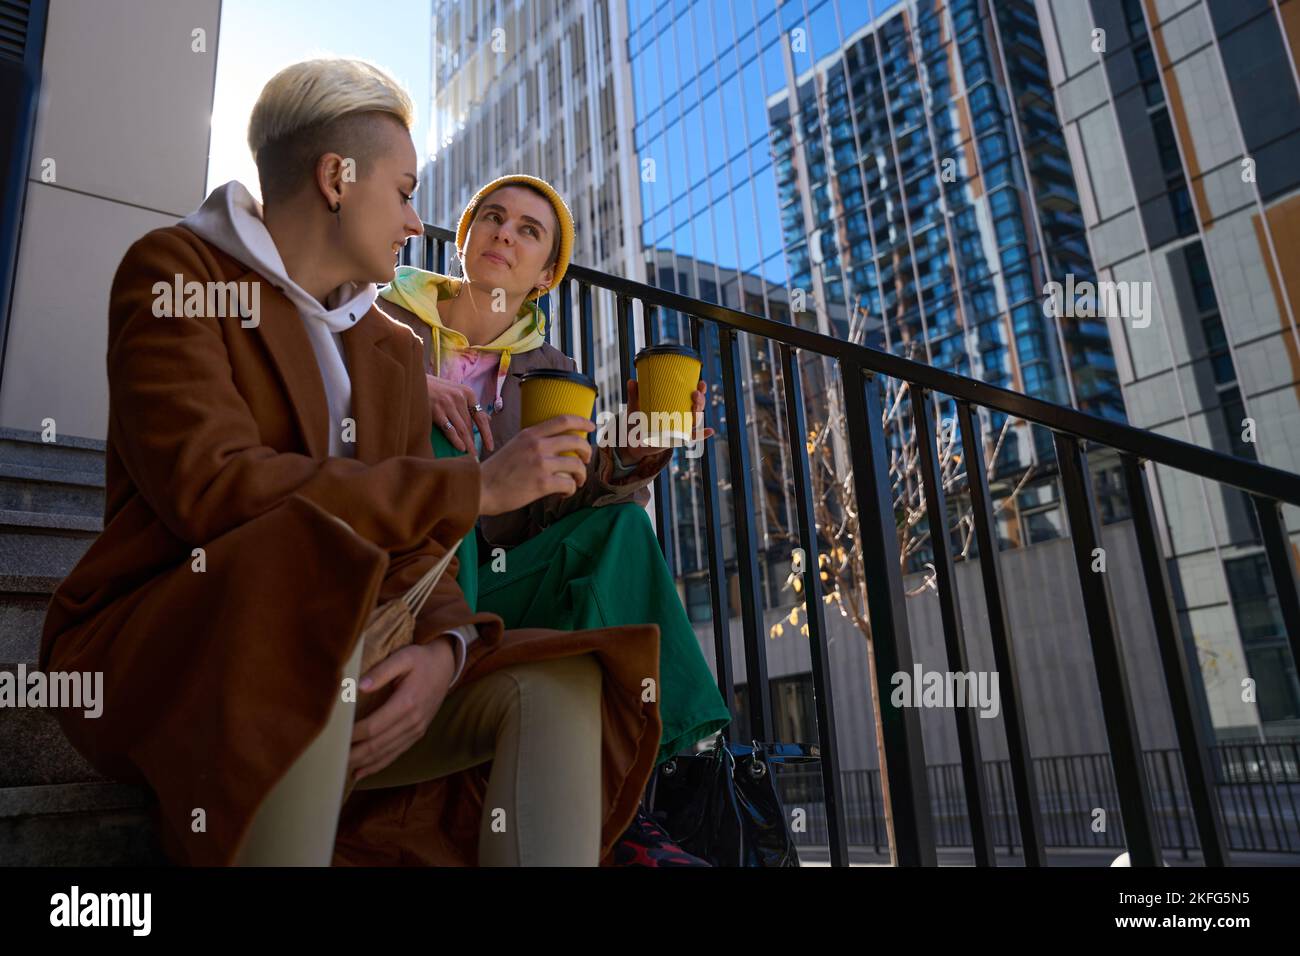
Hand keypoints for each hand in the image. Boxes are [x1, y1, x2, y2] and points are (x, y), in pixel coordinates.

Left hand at [348, 638, 454, 783]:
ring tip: (340, 768)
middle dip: (353, 754)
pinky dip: (377, 765)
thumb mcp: (404, 657)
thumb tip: (359, 686)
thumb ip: (382, 671)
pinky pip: (395, 754)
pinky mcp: (417, 734)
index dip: (353, 734)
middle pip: (377, 745)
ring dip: (362, 763)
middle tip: (332, 760)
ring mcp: (416, 730)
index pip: (374, 726)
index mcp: (407, 703)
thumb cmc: (421, 659)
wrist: (446, 666)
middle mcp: (413, 721)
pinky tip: (361, 772)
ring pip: (385, 753)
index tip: (335, 737)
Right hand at [427, 372, 493, 457]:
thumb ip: (471, 406)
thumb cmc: (438, 389)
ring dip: (467, 443)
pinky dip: (456, 440)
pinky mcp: (436, 411)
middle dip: (473, 441)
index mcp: (468, 393)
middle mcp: (459, 398)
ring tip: (470, 455)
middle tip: (476, 455)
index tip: (490, 447)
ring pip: (462, 429)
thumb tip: (488, 419)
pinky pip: (449, 429)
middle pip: (470, 425)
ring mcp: (448, 404)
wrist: (416, 382)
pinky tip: (460, 448)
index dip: (487, 434)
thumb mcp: (457, 393)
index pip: (481, 417)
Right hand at [478, 415, 593, 514]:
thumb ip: (534, 443)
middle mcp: (537, 445)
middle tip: (585, 460)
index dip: (582, 421)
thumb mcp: (514, 446)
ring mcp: (540, 464)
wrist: (481, 489)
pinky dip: (571, 489)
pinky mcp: (542, 483)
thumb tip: (555, 446)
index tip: (591, 426)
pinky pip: (569, 483)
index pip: (563, 420)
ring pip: (576, 465)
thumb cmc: (497, 471)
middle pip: (576, 441)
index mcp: (530, 434)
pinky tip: (564, 493)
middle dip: (587, 451)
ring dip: (581, 475)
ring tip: (577, 482)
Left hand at [622, 379, 714, 461]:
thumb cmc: (637, 422)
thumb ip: (634, 395)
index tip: (700, 381)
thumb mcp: (635, 407)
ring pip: (695, 419)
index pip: (690, 395)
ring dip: (699, 413)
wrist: (633, 442)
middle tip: (695, 393)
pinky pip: (692, 437)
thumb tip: (632, 381)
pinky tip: (710, 431)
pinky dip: (702, 435)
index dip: (698, 388)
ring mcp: (680, 427)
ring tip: (696, 408)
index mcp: (674, 404)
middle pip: (697, 406)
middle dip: (700, 399)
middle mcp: (680, 415)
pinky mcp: (677, 439)